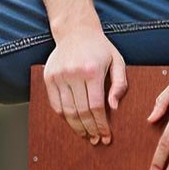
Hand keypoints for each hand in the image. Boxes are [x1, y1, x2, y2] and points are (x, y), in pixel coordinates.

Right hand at [42, 26, 126, 144]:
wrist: (75, 30)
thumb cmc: (99, 47)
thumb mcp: (117, 61)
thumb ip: (120, 84)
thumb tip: (114, 107)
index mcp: (92, 71)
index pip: (96, 106)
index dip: (101, 124)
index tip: (106, 135)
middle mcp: (73, 74)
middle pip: (81, 111)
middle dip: (90, 129)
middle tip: (96, 139)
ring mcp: (59, 76)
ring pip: (67, 111)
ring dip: (76, 127)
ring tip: (85, 135)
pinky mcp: (48, 77)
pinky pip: (55, 104)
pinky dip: (64, 116)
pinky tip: (72, 122)